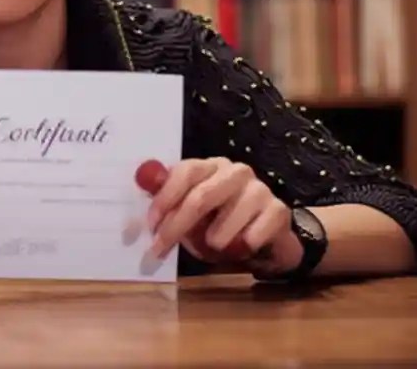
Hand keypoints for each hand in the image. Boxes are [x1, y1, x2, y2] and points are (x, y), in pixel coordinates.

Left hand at [136, 157, 301, 276]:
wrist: (265, 243)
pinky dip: (243, 246)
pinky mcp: (279, 210)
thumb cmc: (219, 228)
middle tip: (161, 248)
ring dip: (216, 240)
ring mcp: (259, 189)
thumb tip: (137, 201)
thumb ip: (167, 208)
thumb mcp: (189, 220)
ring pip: (228, 217)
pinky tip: (244, 248)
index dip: (165, 199)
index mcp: (209, 168)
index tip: (150, 226)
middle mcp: (234, 171)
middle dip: (177, 225)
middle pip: (201, 195)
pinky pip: (254, 234)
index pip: (185, 173)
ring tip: (215, 248)